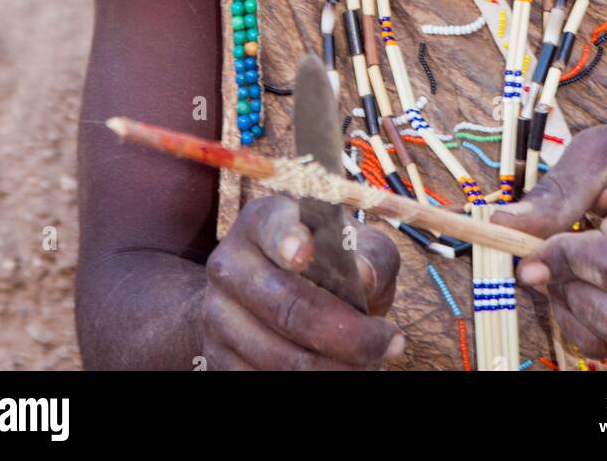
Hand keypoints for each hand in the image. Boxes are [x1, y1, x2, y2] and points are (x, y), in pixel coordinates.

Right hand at [202, 194, 403, 369]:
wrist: (274, 293)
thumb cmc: (327, 262)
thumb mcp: (355, 246)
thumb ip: (369, 253)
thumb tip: (364, 275)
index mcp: (261, 221)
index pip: (271, 228)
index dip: (287, 239)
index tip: (306, 254)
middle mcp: (230, 265)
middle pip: (286, 306)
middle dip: (347, 334)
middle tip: (388, 343)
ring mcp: (217, 315)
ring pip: (279, 357)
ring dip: (335, 369)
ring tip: (370, 364)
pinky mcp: (219, 359)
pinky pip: (264, 381)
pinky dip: (311, 385)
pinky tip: (339, 373)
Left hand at [491, 120, 606, 358]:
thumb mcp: (598, 151)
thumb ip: (554, 193)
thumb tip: (501, 226)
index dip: (559, 261)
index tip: (528, 250)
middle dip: (564, 291)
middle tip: (547, 260)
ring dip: (573, 313)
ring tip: (565, 273)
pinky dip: (593, 327)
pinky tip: (586, 289)